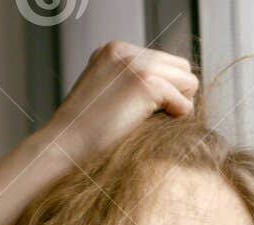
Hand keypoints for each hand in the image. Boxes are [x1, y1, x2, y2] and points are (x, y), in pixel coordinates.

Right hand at [37, 41, 198, 164]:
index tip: (143, 111)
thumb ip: (131, 82)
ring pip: (188, 81)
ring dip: (178, 106)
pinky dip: (174, 118)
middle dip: (176, 94)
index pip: (164, 62)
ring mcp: (136, 65)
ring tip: (152, 122)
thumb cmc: (84, 133)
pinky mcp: (146, 84)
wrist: (64, 146)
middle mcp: (126, 51)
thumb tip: (172, 90)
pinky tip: (150, 127)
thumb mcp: (105, 94)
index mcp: (115, 50)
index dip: (164, 90)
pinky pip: (184, 103)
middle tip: (155, 118)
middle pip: (181, 67)